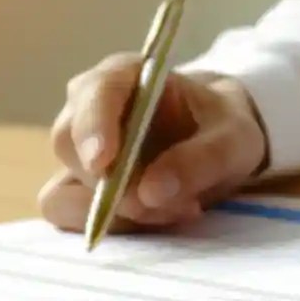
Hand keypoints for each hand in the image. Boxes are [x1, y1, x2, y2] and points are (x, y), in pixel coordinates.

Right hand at [38, 53, 267, 232]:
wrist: (217, 144)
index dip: (94, 127)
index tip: (105, 163)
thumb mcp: (234, 139)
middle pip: (68, 145)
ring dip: (117, 213)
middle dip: (115, 185)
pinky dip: (112, 226)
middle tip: (175, 202)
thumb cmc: (221, 127)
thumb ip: (201, 159)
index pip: (93, 93)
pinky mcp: (77, 187)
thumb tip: (150, 192)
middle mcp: (88, 108)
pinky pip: (70, 214)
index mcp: (123, 75)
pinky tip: (157, 217)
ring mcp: (77, 150)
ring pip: (64, 189)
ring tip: (177, 209)